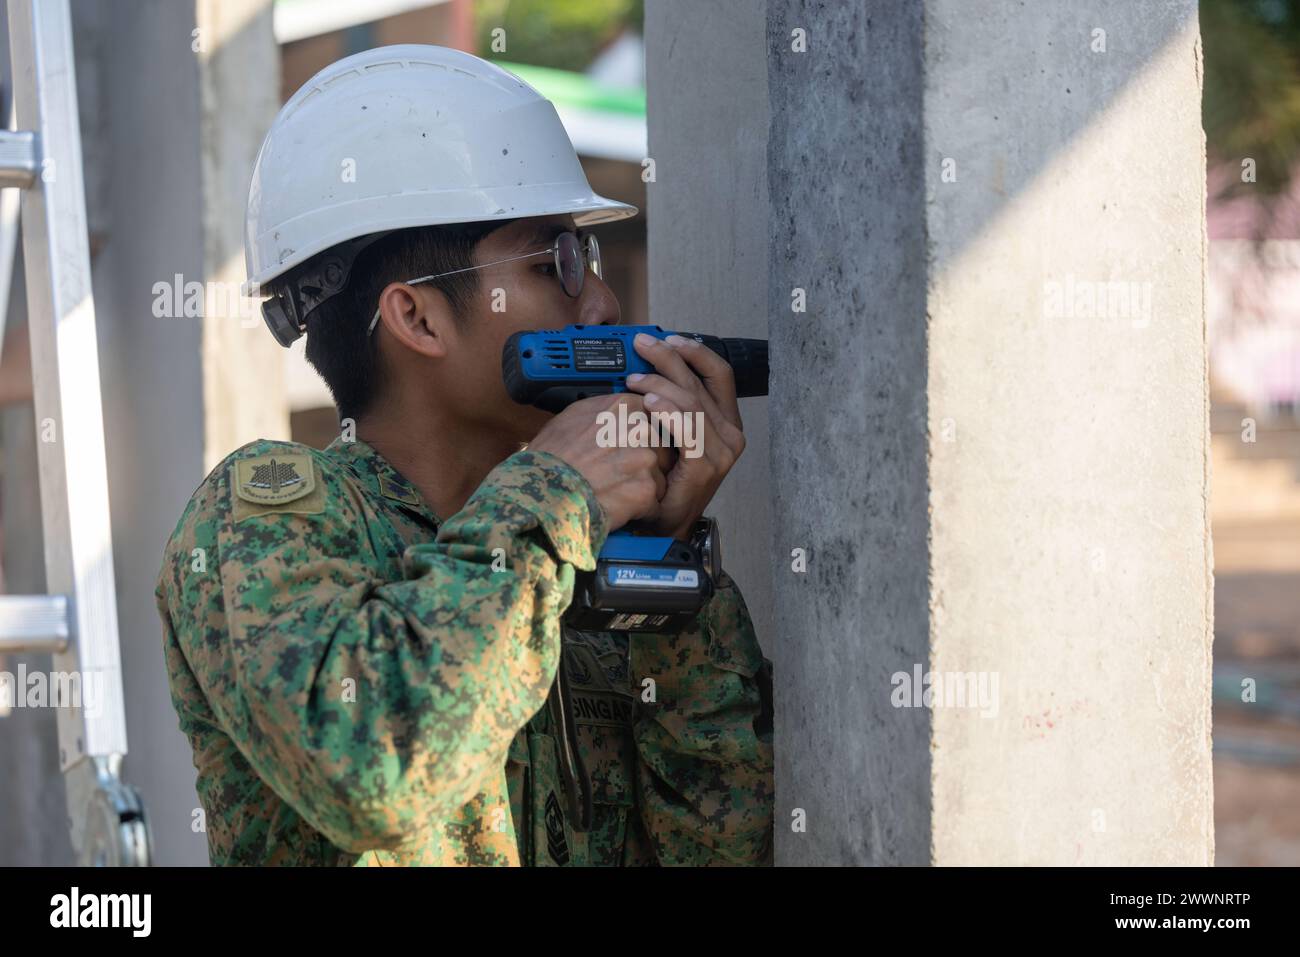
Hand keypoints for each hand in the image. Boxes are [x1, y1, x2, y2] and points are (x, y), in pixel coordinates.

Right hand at [529, 393, 667, 530]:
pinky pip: (654, 503)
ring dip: (642, 486)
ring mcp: (645, 460)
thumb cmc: (551, 456)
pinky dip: (638, 510)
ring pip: (659, 476)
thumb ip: (605, 409)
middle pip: (661, 447)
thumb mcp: (572, 416)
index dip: (641, 438)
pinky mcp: (645, 489)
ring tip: (614, 491)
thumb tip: (619, 408)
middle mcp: (639, 429)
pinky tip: (616, 507)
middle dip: (645, 463)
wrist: (541, 490)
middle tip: (618, 474)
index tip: (630, 449)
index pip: (652, 418)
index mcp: (624, 407)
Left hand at [621, 332, 745, 539]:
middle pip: (699, 382)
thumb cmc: (666, 481)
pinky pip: (687, 429)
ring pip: (691, 402)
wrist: (666, 524)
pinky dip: (667, 413)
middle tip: (640, 347)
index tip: (669, 338)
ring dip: (659, 385)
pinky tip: (648, 405)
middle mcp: (730, 432)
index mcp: (725, 420)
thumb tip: (649, 369)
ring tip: (633, 380)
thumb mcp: (672, 436)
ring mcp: (722, 450)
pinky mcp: (707, 466)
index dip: (694, 351)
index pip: (718, 373)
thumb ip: (672, 406)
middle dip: (667, 359)